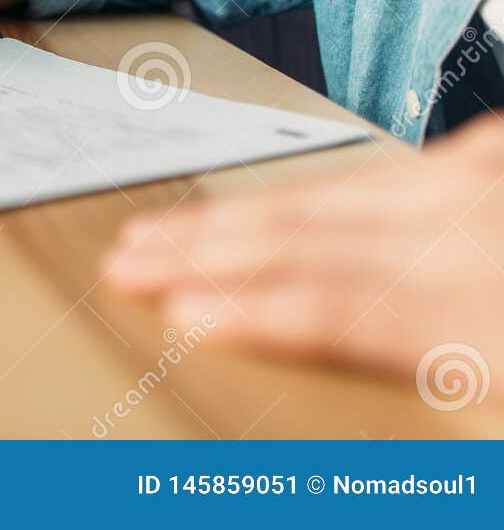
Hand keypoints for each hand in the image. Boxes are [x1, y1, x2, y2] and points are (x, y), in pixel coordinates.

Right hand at [102, 123, 503, 397]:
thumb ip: (439, 411)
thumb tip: (336, 430)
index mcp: (477, 320)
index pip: (327, 310)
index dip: (241, 311)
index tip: (174, 315)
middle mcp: (468, 241)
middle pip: (304, 243)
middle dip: (200, 252)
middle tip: (126, 260)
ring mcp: (482, 190)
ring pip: (331, 195)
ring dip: (236, 213)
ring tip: (166, 225)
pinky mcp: (500, 161)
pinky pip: (403, 162)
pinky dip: (337, 176)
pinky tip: (291, 181)